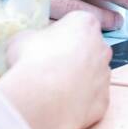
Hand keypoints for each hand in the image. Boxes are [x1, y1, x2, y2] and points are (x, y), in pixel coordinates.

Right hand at [0, 11, 111, 128]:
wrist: (43, 98)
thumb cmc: (32, 60)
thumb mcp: (22, 39)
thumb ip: (34, 38)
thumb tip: (32, 45)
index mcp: (85, 23)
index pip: (77, 23)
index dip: (61, 34)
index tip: (47, 44)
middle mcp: (102, 47)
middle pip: (90, 48)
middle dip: (74, 56)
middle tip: (51, 67)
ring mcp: (105, 75)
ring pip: (93, 74)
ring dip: (78, 79)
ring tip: (54, 89)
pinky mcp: (104, 101)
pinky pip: (92, 99)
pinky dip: (80, 101)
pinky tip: (62, 105)